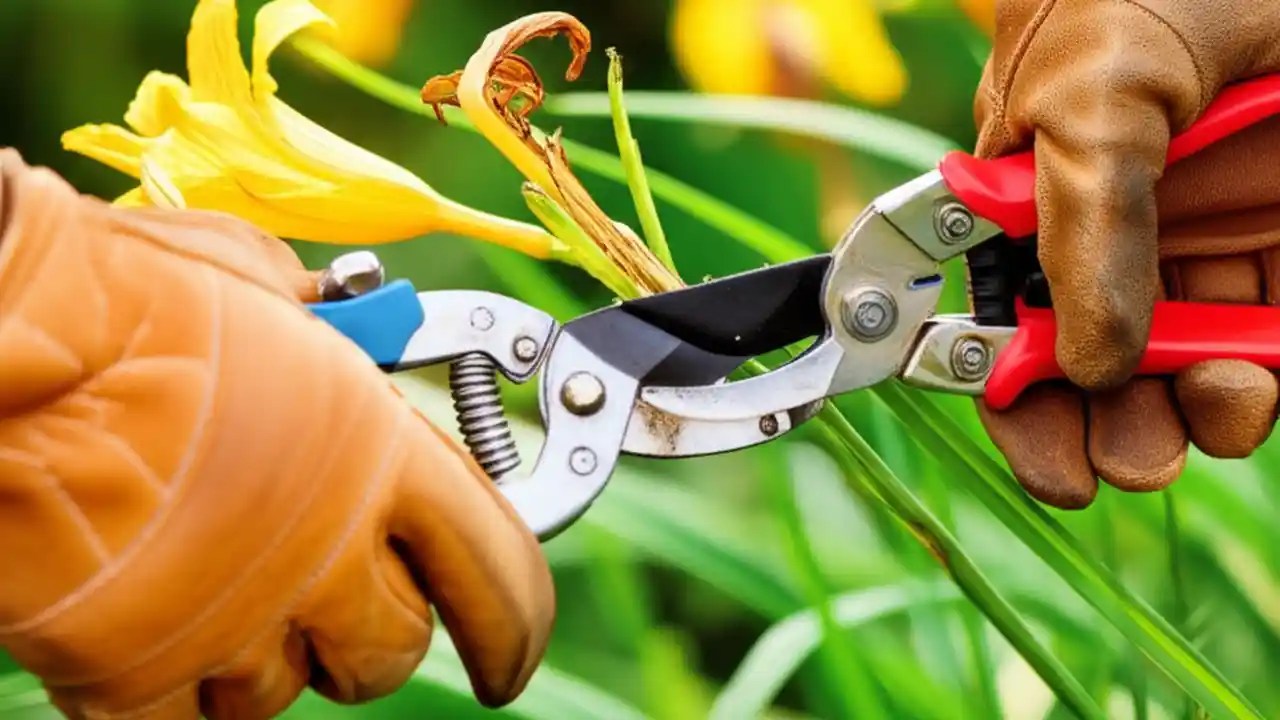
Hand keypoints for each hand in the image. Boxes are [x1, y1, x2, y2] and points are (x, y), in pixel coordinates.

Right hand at [0, 149, 553, 717]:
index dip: (514, 624)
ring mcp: (232, 618)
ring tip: (214, 567)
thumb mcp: (263, 289)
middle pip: (394, 648)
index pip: (497, 570)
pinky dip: (179, 688)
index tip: (508, 651)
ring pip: (289, 690)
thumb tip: (343, 324)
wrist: (3, 331)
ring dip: (268, 648)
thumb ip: (328, 330)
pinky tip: (157, 622)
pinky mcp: (134, 672)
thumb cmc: (127, 293)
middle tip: (328, 582)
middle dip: (371, 626)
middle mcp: (323, 548)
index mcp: (379, 452)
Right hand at [973, 0, 1279, 506]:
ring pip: (1184, 358)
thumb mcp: (1097, 82)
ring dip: (1188, 412)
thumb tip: (1088, 360)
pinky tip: (1254, 387)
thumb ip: (1077, 218)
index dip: (1010, 387)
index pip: (1004, 309)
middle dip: (1099, 425)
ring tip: (1210, 419)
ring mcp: (1207, 229)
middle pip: (1089, 355)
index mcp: (1032, 183)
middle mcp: (1113, 217)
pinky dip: (1260, 377)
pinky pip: (1267, 333)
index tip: (1044, 454)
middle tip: (1124, 463)